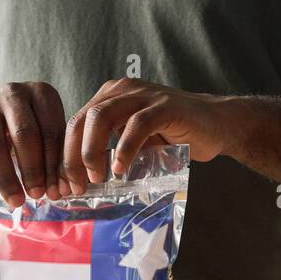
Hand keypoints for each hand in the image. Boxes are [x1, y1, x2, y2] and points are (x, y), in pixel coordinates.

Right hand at [0, 81, 67, 207]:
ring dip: (5, 177)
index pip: (51, 130)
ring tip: (15, 201)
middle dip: (33, 170)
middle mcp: (12, 93)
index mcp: (40, 93)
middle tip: (37, 196)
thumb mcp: (45, 137)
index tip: (57, 191)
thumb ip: (56, 159)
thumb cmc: (25, 134)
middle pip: (24, 134)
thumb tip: (64, 190)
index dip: (55, 164)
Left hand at [63, 79, 234, 192]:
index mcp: (108, 97)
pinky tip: (120, 169)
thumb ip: (109, 150)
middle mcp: (121, 91)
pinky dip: (124, 148)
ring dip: (93, 152)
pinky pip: (136, 125)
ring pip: (101, 117)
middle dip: (73, 158)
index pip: (75, 125)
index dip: (64, 158)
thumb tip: (80, 182)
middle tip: (76, 188)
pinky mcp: (164, 106)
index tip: (63, 187)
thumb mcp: (133, 141)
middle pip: (82, 121)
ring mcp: (143, 95)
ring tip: (97, 179)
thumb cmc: (173, 135)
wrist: (217, 124)